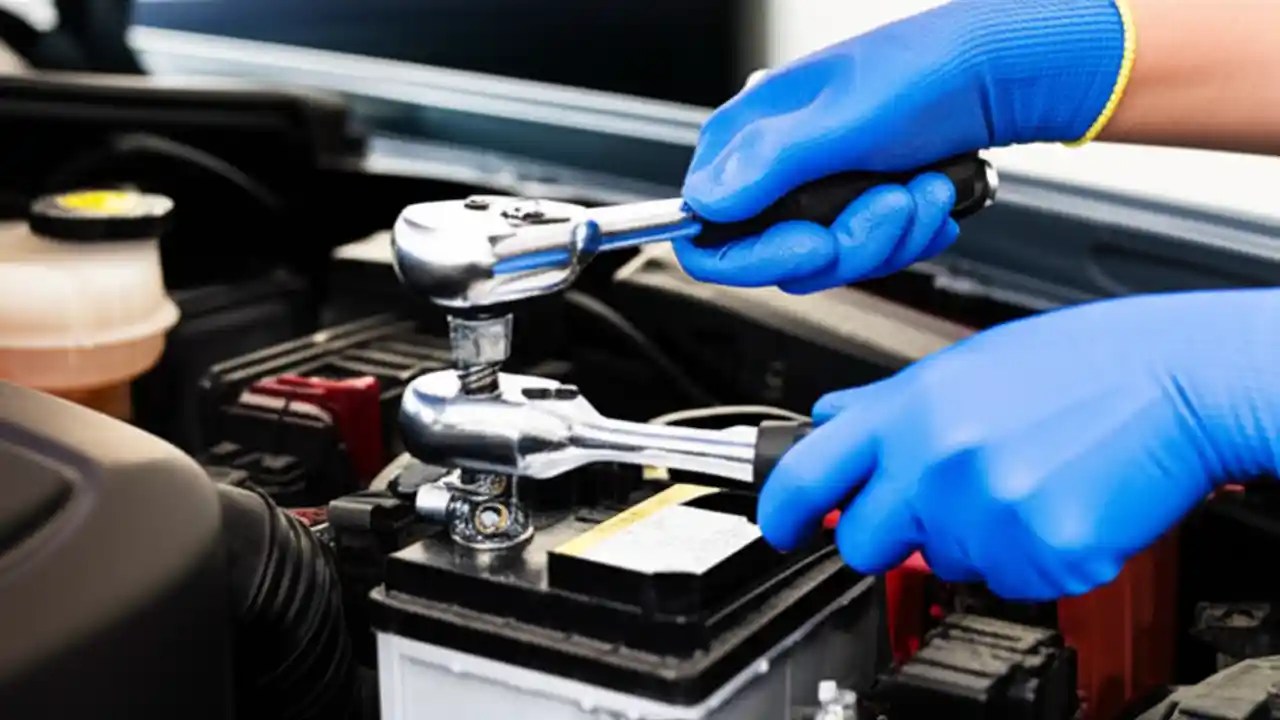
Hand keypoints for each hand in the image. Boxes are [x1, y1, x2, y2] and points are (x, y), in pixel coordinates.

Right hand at [677, 0, 1128, 290]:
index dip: (756, 256)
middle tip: (890, 204)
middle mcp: (771, 169)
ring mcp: (814, 191)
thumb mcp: (840, 120)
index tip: (815, 245)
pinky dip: (906, 238)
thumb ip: (769, 164)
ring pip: (827, 263)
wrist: (993, 74)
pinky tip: (928, 200)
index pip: (707, 230)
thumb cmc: (920, 74)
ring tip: (921, 190)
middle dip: (847, 242)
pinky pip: (864, 256)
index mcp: (746, 140)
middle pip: (775, 257)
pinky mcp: (852, 207)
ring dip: (886, 237)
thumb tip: (707, 203)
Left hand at [758, 290, 1279, 600]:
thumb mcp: (963, 366)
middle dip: (889, 534)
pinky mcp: (1040, 555)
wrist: (1175, 380)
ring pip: (942, 563)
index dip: (779, 510)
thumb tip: (828, 420)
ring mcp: (987, 513)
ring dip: (971, 538)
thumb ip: (887, 404)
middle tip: (940, 501)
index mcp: (910, 410)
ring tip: (1022, 481)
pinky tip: (1055, 504)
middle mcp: (936, 462)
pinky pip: (1008, 581)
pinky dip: (1028, 556)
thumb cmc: (1078, 364)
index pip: (807, 472)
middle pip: (863, 543)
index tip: (778, 525)